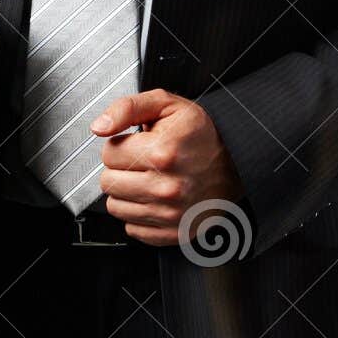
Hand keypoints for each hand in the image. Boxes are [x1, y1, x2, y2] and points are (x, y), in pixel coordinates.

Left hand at [89, 88, 244, 245]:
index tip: (137, 144)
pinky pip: (132, 229)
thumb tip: (99, 127)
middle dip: (120, 169)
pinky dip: (139, 214)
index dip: (120, 145)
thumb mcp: (166, 104)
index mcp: (162, 153)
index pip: (108, 154)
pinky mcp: (175, 232)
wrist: (238, 161)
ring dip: (127, 193)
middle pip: (108, 183)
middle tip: (142, 161)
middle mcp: (166, 187)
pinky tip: (155, 198)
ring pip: (116, 207)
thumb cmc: (201, 132)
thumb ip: (126, 108)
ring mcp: (171, 214)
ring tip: (148, 178)